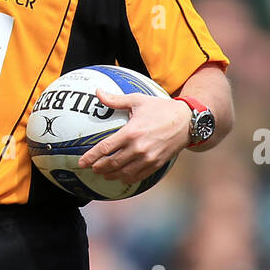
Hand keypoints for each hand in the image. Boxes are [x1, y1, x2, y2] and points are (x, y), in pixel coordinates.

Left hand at [77, 85, 191, 181]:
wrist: (187, 121)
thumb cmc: (161, 108)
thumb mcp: (138, 100)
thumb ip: (115, 99)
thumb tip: (98, 92)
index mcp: (131, 132)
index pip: (105, 148)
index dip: (91, 157)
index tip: (81, 162)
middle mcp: (138, 148)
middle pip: (112, 163)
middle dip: (98, 168)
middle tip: (91, 168)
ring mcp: (148, 158)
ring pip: (123, 173)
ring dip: (110, 175)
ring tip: (103, 174)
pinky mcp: (156, 164)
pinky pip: (138, 176)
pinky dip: (127, 178)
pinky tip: (121, 177)